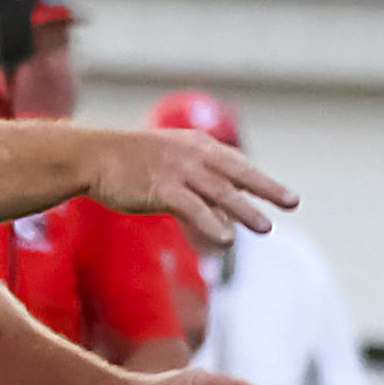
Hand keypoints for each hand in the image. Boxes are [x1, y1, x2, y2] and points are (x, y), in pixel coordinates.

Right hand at [87, 128, 297, 247]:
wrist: (91, 156)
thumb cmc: (126, 163)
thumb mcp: (167, 163)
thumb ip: (196, 186)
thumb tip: (222, 218)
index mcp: (196, 145)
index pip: (236, 164)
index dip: (260, 181)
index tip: (284, 196)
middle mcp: (192, 155)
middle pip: (237, 173)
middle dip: (266, 188)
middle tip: (292, 202)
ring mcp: (177, 171)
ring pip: (220, 191)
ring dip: (245, 210)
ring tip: (265, 228)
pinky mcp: (161, 189)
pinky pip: (192, 207)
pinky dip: (211, 222)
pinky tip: (226, 239)